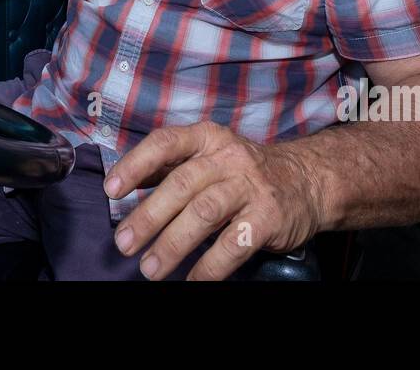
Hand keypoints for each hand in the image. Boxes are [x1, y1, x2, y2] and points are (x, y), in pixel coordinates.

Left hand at [104, 121, 323, 280]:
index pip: (165, 144)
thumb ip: (170, 168)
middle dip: (148, 217)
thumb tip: (124, 184)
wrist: (308, 180)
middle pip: (181, 185)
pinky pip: (233, 245)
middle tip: (124, 243)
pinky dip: (209, 266)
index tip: (111, 190)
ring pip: (204, 214)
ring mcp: (250, 186)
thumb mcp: (209, 156)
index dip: (136, 165)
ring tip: (151, 269)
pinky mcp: (268, 217)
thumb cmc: (245, 171)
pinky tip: (192, 280)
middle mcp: (228, 158)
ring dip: (173, 244)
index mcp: (207, 138)